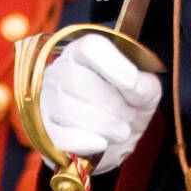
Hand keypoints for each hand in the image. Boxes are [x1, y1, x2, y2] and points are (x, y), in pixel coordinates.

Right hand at [39, 33, 161, 174]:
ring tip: (121, 130)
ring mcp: (48, 98)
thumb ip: (143, 84)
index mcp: (84, 51)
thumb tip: (131, 83)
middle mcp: (60, 69)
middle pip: (77, 80)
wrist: (118, 136)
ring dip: (102, 124)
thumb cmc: (129, 103)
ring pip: (65, 107)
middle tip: (130, 116)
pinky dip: (81, 141)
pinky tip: (102, 143)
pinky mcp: (44, 129)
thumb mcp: (146, 90)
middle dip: (111, 103)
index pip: (89, 47)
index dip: (112, 64)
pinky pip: (56, 134)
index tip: (132, 82)